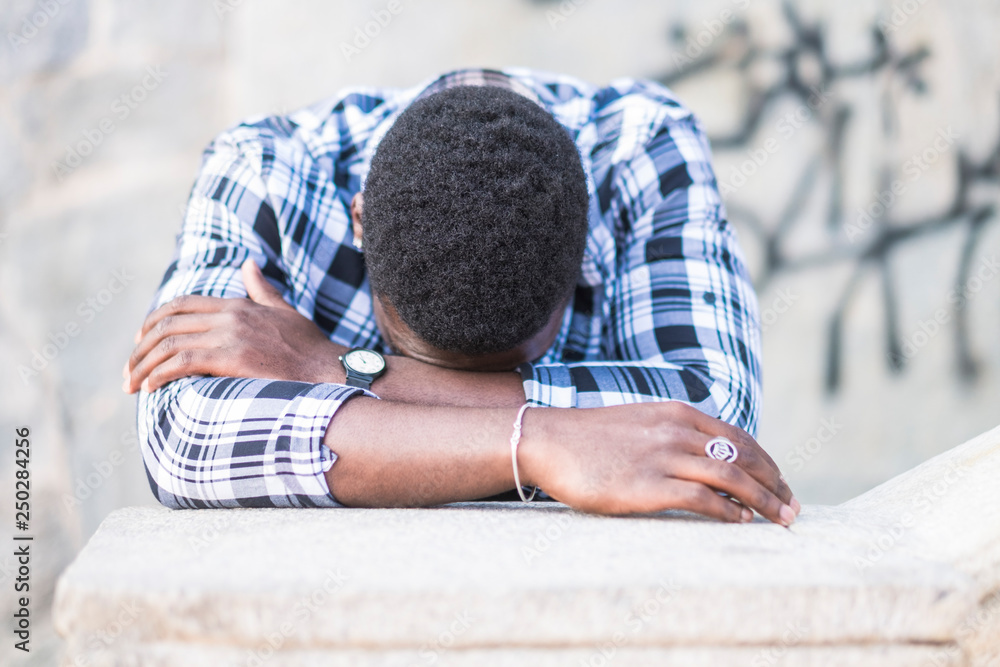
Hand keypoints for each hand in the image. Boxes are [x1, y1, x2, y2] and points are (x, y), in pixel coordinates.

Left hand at [123, 259, 344, 392]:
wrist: (331, 370)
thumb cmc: (311, 348)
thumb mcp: (284, 311)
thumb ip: (261, 289)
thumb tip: (249, 264)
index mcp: (237, 304)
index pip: (179, 305)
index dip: (152, 323)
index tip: (140, 344)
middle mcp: (229, 316)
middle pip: (166, 324)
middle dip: (139, 349)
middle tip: (128, 373)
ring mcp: (230, 336)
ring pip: (168, 344)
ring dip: (143, 367)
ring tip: (132, 387)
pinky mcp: (233, 359)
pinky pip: (182, 363)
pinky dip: (160, 375)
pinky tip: (152, 390)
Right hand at [519, 401, 798, 524]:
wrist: (545, 440)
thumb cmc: (588, 438)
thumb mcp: (639, 423)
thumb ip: (672, 435)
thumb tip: (702, 459)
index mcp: (677, 414)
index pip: (739, 439)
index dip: (766, 464)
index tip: (780, 484)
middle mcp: (677, 432)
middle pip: (745, 458)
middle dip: (775, 484)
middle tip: (793, 508)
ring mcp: (664, 457)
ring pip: (732, 479)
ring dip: (764, 502)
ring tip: (782, 520)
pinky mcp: (648, 486)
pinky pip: (703, 499)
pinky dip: (729, 511)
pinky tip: (741, 521)